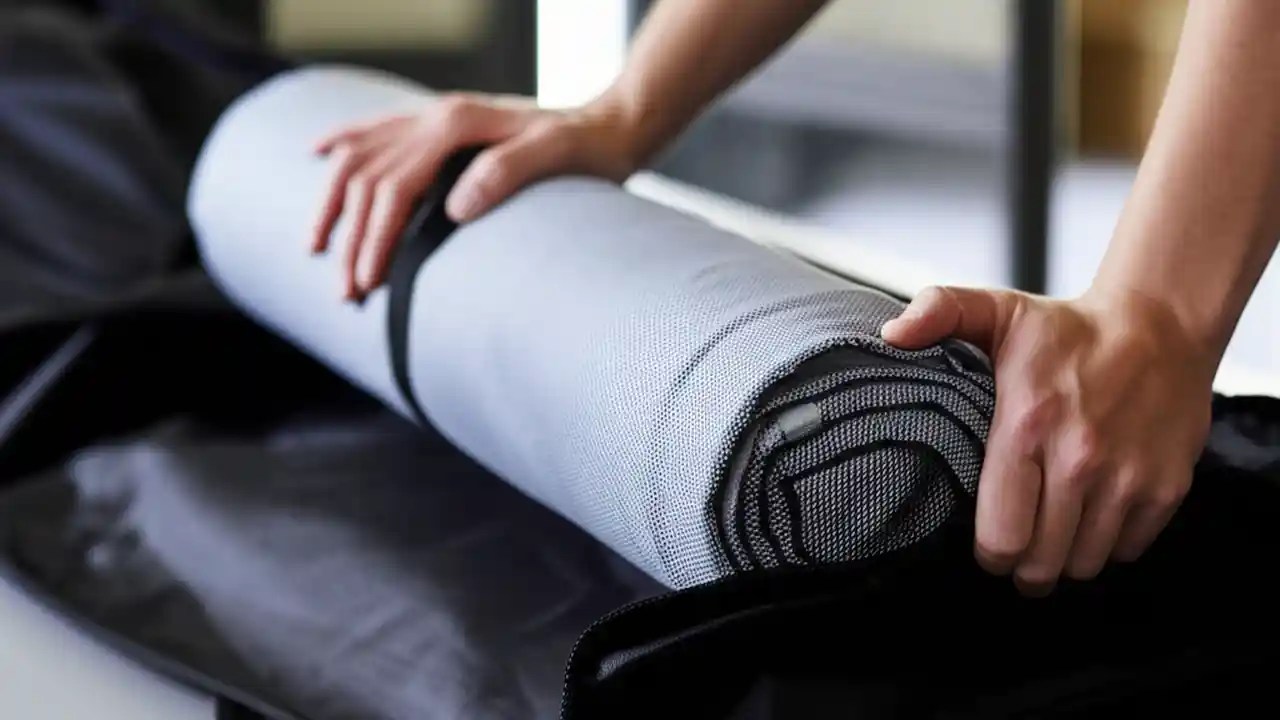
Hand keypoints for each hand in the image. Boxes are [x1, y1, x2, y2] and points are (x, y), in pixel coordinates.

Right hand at [310, 93, 644, 300]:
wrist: (609, 124)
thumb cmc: (587, 147)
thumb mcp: (555, 157)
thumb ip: (506, 173)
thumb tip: (456, 207)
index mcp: (455, 124)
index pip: (393, 187)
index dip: (374, 238)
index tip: (365, 284)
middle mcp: (436, 116)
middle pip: (367, 178)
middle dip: (349, 238)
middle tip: (344, 293)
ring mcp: (434, 116)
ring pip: (360, 155)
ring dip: (334, 204)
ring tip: (314, 249)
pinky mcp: (439, 123)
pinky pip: (376, 127)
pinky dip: (343, 141)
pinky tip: (317, 154)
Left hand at [881, 285, 1216, 595]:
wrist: (1160, 324)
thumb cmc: (1068, 329)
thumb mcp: (995, 311)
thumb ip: (937, 313)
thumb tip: (892, 336)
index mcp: (1026, 425)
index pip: (1001, 535)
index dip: (988, 553)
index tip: (985, 544)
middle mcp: (1079, 458)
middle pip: (1041, 563)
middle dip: (1022, 566)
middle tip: (1017, 547)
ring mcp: (1127, 478)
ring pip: (1084, 564)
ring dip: (1064, 559)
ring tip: (1052, 533)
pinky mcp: (1167, 488)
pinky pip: (1127, 550)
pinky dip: (1108, 544)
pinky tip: (1091, 516)